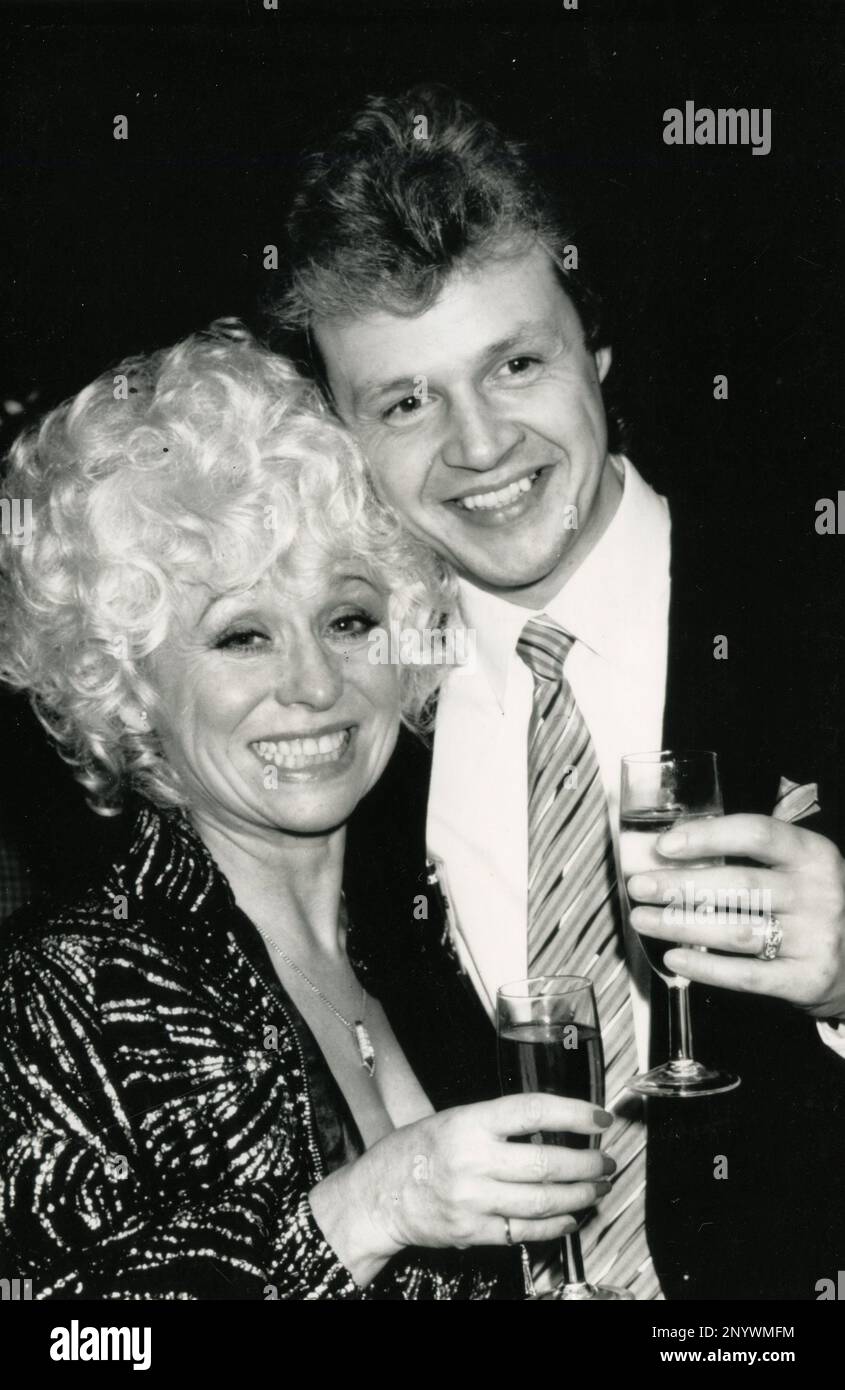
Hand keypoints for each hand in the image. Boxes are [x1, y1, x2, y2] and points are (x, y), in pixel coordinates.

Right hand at [310, 1093, 613, 1281]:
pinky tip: (570, 1216)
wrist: (379, 1196)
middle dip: (587, 1164)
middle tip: (606, 1161)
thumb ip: (498, 1122)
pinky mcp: (474, 1232)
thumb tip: (554, 1125)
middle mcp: (473, 1160)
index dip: (573, 1113)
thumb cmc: (414, 1151)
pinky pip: (526, 1231)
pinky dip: (555, 1225)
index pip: (533, 1112)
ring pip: (543, 1200)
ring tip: (596, 1188)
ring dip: (579, 1195)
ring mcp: (474, 1200)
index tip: (600, 1117)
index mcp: (468, 1123)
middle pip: (546, 1162)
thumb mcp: (453, 1118)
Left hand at [626, 813, 844, 1019]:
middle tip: (639, 887)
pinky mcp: (806, 980)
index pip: (756, 834)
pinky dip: (706, 967)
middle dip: (679, 886)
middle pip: (738, 884)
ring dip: (681, 925)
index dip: (707, 837)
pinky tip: (674, 958)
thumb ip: (753, 856)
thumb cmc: (814, 905)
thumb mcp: (800, 869)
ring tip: (644, 920)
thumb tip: (674, 848)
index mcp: (814, 855)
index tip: (665, 845)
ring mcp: (815, 938)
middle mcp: (819, 893)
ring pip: (735, 930)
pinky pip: (746, 974)